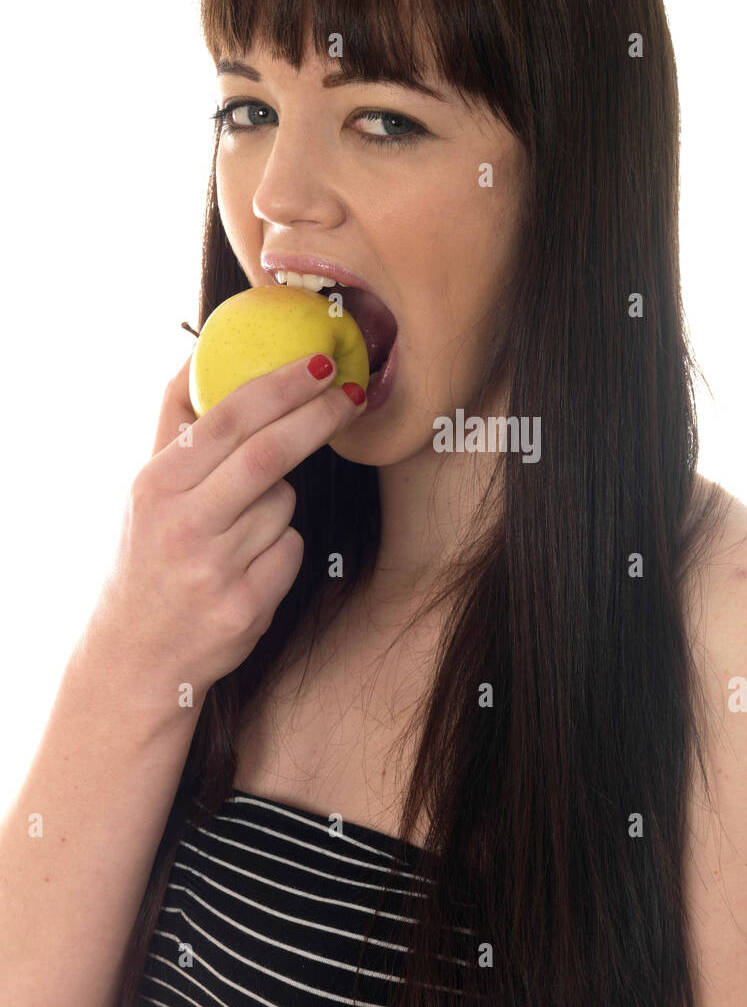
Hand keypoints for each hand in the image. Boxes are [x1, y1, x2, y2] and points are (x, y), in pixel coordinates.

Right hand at [89, 351, 365, 699]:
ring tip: (240, 528)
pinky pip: (292, 550)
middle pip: (269, 457)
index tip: (318, 362)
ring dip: (282, 502)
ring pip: (285, 506)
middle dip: (318, 418)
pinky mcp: (246, 608)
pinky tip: (247, 566)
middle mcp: (181, 526)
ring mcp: (215, 570)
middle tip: (351, 393)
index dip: (280, 387)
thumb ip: (176, 423)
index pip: (227, 421)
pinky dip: (282, 546)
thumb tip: (202, 350)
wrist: (135, 656)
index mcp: (155, 486)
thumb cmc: (149, 556)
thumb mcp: (145, 489)